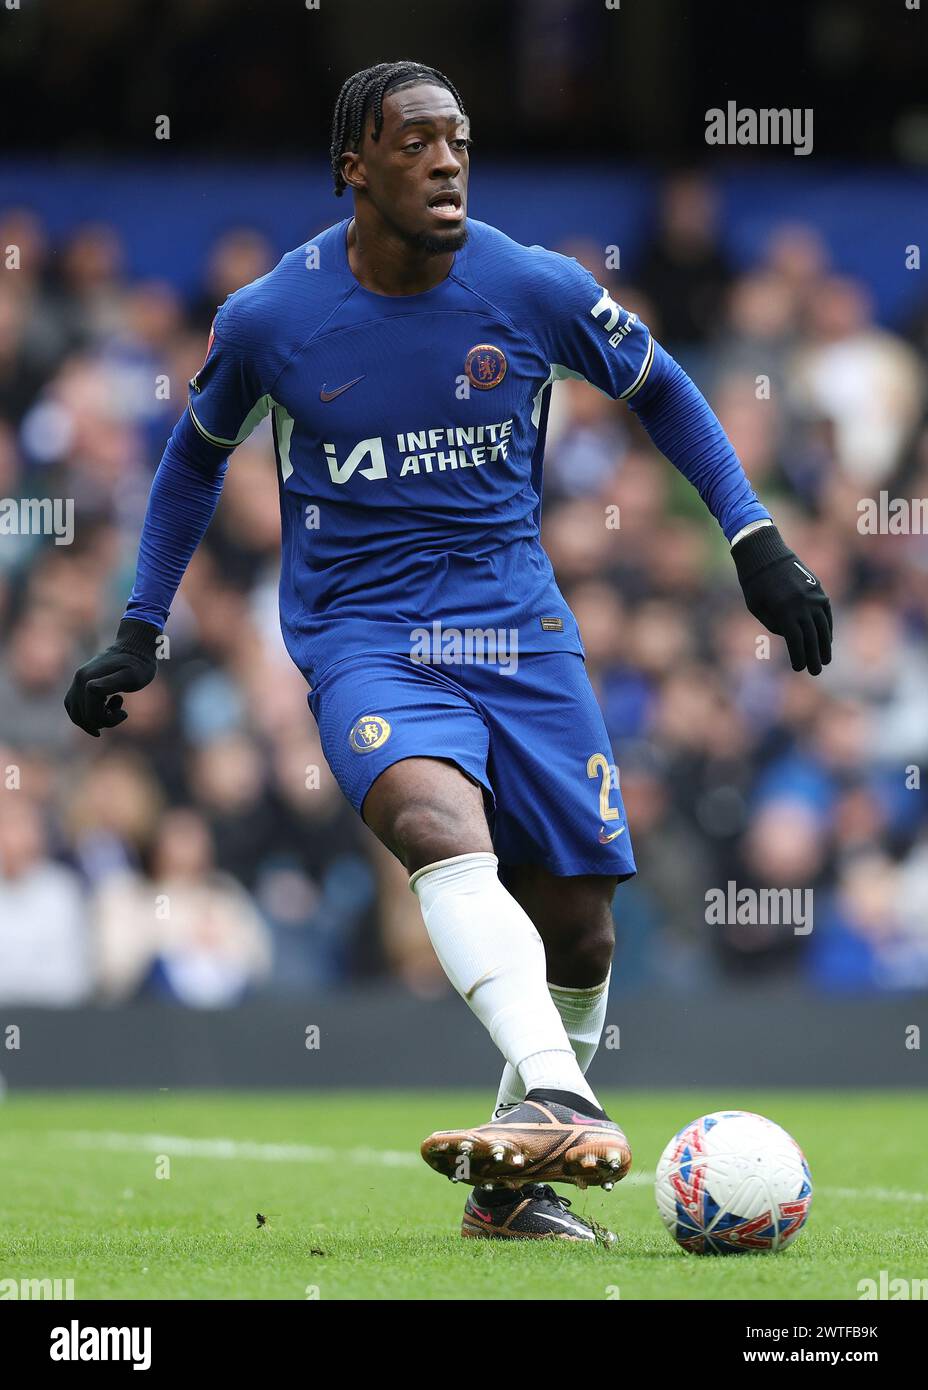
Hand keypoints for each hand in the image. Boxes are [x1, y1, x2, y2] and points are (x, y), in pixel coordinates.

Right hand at [64, 618, 159, 735]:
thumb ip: (111, 683)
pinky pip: (74, 706)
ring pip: (76, 714)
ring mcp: (77, 681)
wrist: (135, 647)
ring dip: (94, 718)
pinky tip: (105, 706)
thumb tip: (90, 690)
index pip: (91, 715)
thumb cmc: (138, 665)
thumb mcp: (131, 676)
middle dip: (102, 721)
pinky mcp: (80, 682)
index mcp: (88, 681)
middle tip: (120, 711)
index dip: (108, 720)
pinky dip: (87, 713)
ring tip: (112, 708)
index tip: (124, 713)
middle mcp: (79, 680)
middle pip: (82, 717)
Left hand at [732, 525, 832, 675]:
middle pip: (811, 637)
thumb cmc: (754, 582)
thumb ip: (774, 624)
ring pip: (823, 626)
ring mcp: (813, 596)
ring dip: (825, 645)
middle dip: (813, 656)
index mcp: (784, 611)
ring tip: (825, 659)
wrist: (765, 552)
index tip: (798, 669)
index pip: (796, 641)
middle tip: (816, 671)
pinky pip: (826, 612)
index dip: (799, 657)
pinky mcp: (818, 588)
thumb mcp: (757, 607)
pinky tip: (827, 639)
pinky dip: (827, 626)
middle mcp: (802, 604)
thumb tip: (790, 637)